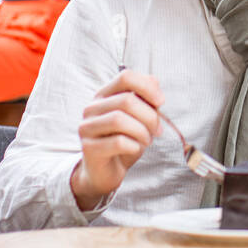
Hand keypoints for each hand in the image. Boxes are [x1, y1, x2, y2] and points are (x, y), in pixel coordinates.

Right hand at [70, 69, 164, 209]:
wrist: (107, 171)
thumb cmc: (124, 141)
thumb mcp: (139, 118)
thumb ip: (146, 99)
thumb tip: (155, 86)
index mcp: (105, 95)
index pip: (125, 76)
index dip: (147, 87)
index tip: (161, 102)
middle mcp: (92, 108)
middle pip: (126, 100)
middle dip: (149, 116)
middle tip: (157, 130)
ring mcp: (87, 127)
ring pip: (119, 119)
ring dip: (142, 132)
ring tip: (146, 140)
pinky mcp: (88, 147)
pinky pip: (117, 142)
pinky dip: (134, 146)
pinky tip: (134, 149)